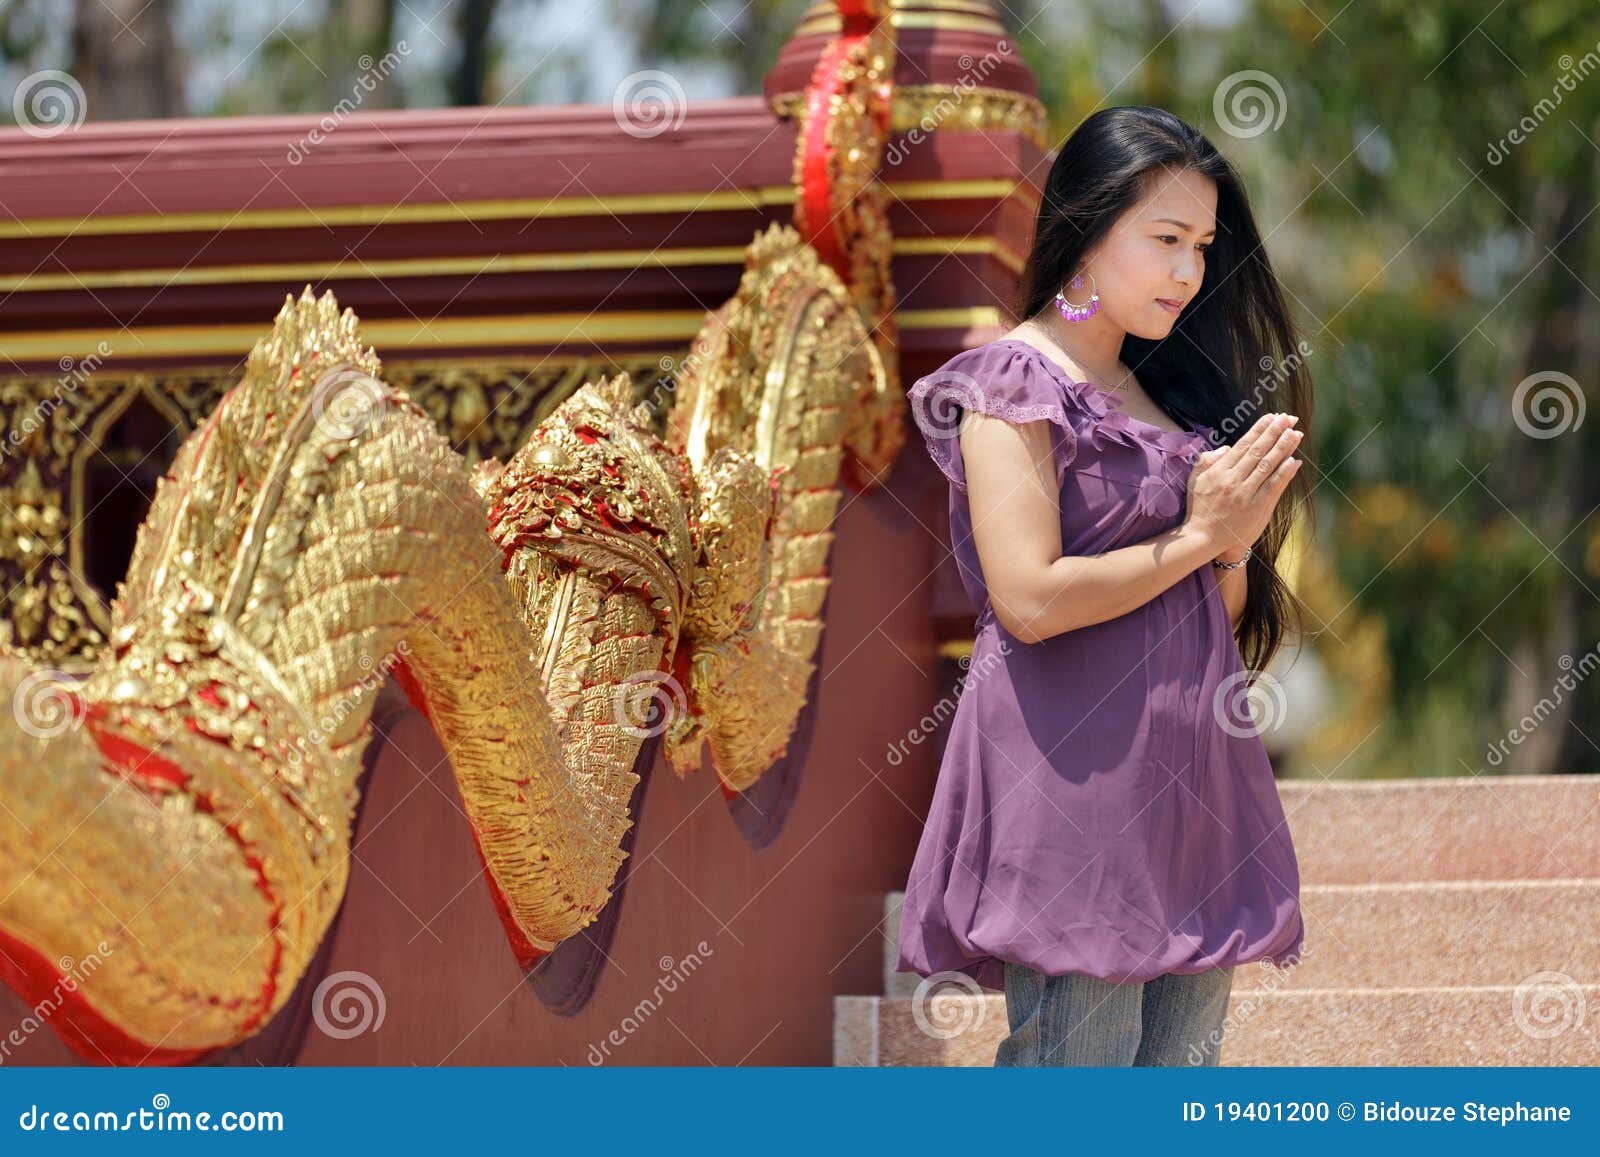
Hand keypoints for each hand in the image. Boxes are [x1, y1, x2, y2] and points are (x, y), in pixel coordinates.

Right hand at [1184, 413, 1302, 557]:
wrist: (1203, 538)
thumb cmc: (1200, 509)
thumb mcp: (1196, 481)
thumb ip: (1207, 461)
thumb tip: (1226, 448)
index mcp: (1219, 472)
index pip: (1243, 446)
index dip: (1259, 430)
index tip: (1271, 417)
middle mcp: (1234, 480)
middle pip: (1258, 452)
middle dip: (1275, 433)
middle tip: (1288, 418)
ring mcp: (1246, 494)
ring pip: (1268, 466)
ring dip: (1283, 448)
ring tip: (1295, 433)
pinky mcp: (1257, 509)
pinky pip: (1274, 487)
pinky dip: (1285, 473)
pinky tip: (1294, 460)